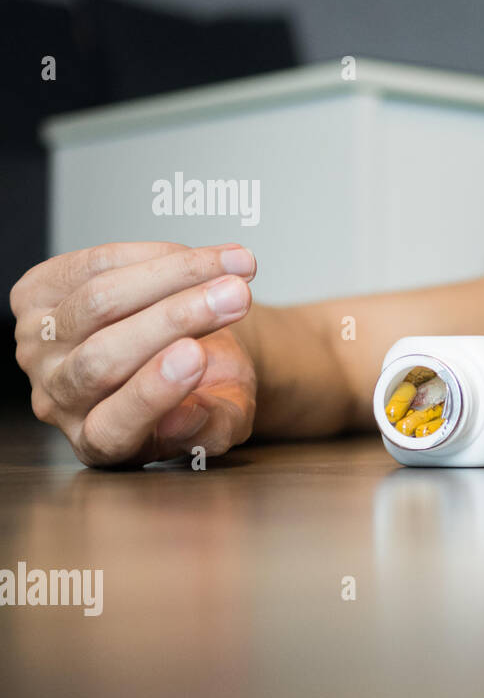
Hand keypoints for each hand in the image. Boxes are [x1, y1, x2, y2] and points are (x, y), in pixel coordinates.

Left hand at [11, 242, 258, 466]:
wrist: (189, 349)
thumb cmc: (205, 387)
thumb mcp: (228, 418)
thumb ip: (213, 429)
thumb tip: (186, 414)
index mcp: (103, 442)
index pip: (114, 425)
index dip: (154, 390)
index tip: (196, 355)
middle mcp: (59, 399)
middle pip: (104, 356)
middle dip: (177, 318)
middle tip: (235, 295)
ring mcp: (39, 346)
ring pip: (99, 301)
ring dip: (174, 275)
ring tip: (232, 268)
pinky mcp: (34, 295)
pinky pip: (94, 265)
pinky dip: (153, 254)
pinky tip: (193, 256)